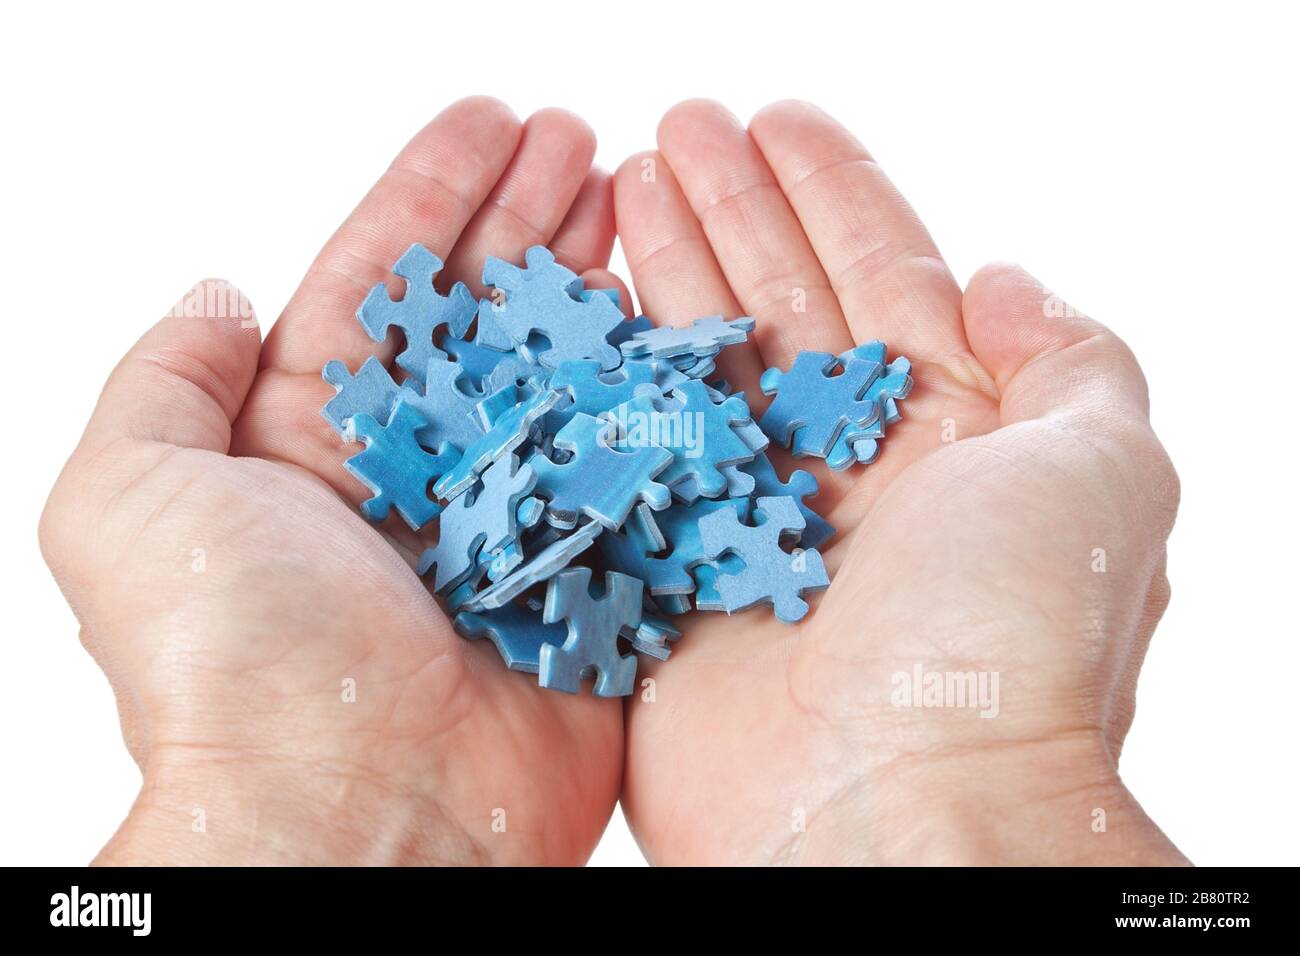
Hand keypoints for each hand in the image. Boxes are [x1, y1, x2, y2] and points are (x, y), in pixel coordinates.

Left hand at [40, 98, 625, 864]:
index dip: (434, 194)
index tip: (491, 124)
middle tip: (585, 143)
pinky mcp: (586, 573)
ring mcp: (510, 520)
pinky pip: (629, 462)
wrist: (363, 819)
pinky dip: (656, 392)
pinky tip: (681, 319)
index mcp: (313, 441)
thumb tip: (215, 294)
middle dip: (530, 220)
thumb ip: (166, 383)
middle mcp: (416, 473)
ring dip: (597, 281)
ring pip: (562, 372)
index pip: (382, 283)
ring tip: (637, 198)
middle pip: (485, 313)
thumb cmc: (239, 666)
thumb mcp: (131, 500)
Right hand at [613, 100, 1186, 864]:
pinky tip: (579, 307)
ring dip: (663, 274)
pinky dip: (605, 383)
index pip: (881, 281)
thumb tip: (1008, 279)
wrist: (893, 813)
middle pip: (777, 310)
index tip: (772, 122)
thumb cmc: (1008, 644)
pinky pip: (630, 458)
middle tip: (672, 130)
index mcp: (945, 440)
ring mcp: (750, 526)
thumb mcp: (1098, 471)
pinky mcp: (670, 579)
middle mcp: (847, 475)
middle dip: (727, 215)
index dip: (827, 195)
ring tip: (622, 183)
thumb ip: (1069, 360)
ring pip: (699, 370)